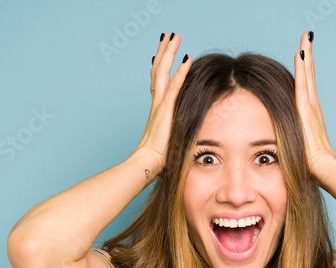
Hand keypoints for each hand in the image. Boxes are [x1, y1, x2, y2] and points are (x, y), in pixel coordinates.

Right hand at [134, 33, 191, 179]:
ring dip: (169, 53)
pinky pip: (174, 86)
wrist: (148, 163)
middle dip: (164, 51)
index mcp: (157, 108)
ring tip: (174, 36)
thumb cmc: (159, 157)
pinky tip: (187, 58)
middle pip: (158, 70)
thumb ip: (175, 133)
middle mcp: (157, 102)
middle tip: (168, 36)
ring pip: (162, 72)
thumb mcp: (169, 139)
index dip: (160, 64)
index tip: (163, 52)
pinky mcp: (165, 110)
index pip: (158, 81)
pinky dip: (181, 72)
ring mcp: (160, 105)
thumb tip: (180, 137)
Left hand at [293, 31, 335, 182]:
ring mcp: (311, 106)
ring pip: (307, 74)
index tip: (303, 53)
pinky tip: (300, 53)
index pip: (306, 86)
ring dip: (306, 55)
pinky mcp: (307, 108)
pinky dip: (302, 68)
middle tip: (307, 36)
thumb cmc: (310, 164)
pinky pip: (303, 83)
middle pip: (308, 74)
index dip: (305, 70)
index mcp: (310, 113)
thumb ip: (292, 141)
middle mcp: (313, 106)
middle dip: (307, 55)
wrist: (323, 168)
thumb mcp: (297, 147)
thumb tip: (281, 146)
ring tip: (306, 37)